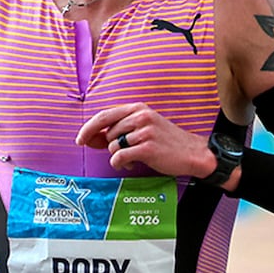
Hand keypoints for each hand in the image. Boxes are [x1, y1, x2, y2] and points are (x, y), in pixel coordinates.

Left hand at [76, 102, 213, 178]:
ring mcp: (144, 132)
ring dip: (120, 156)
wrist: (193, 153)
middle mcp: (141, 116)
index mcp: (138, 108)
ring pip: (113, 147)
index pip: (104, 115)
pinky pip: (119, 157)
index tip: (80, 139)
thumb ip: (120, 129)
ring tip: (136, 157)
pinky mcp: (147, 148)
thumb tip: (91, 138)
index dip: (88, 128)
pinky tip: (134, 163)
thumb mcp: (144, 128)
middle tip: (125, 153)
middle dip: (111, 147)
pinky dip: (122, 164)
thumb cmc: (167, 142)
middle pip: (108, 134)